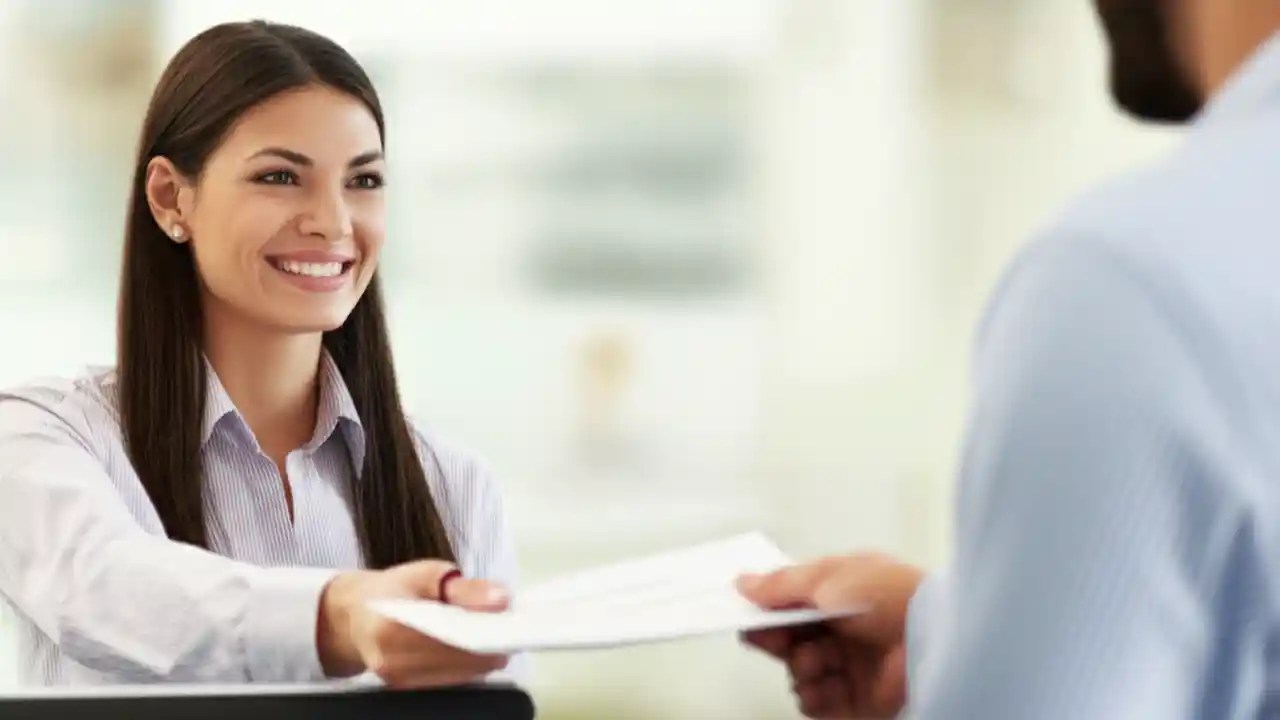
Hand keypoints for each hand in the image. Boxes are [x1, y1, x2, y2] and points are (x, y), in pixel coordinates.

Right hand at [317, 560, 510, 687]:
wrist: (358, 614)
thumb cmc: (394, 589)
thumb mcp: (427, 573)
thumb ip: (465, 588)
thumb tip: (501, 600)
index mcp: (391, 629)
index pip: (451, 640)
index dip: (485, 634)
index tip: (509, 622)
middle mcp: (392, 663)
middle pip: (460, 662)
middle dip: (489, 644)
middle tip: (506, 623)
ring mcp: (399, 682)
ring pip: (461, 676)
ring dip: (481, 656)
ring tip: (492, 631)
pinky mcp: (409, 690)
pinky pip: (452, 681)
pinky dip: (468, 664)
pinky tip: (474, 646)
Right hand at [738, 553, 923, 718]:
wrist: (932, 638)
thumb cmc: (891, 596)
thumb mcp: (827, 576)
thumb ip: (781, 584)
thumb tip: (744, 583)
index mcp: (840, 592)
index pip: (790, 603)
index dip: (768, 610)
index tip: (750, 614)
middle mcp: (844, 628)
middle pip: (789, 639)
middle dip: (777, 640)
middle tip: (779, 640)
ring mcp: (850, 665)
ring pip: (798, 672)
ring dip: (801, 668)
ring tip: (820, 661)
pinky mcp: (856, 699)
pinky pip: (815, 703)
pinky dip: (814, 696)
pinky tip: (826, 685)